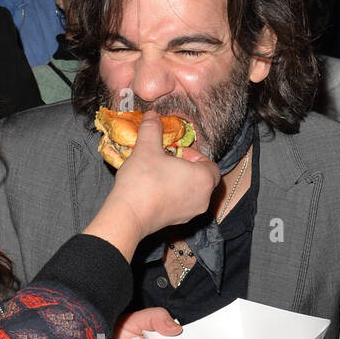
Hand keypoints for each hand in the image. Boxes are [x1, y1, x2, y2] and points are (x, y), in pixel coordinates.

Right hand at [82, 112, 218, 260]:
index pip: (210, 164)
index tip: (178, 152)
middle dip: (188, 168)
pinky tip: (155, 189)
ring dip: (181, 181)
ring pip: (192, 192)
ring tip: (161, 174)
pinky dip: (174, 195)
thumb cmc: (143, 180)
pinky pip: (182, 204)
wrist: (128, 215)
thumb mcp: (147, 147)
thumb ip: (152, 129)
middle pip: (203, 179)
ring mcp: (192, 213)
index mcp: (204, 179)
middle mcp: (204, 198)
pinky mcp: (179, 222)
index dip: (195, 155)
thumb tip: (152, 116)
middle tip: (169, 161)